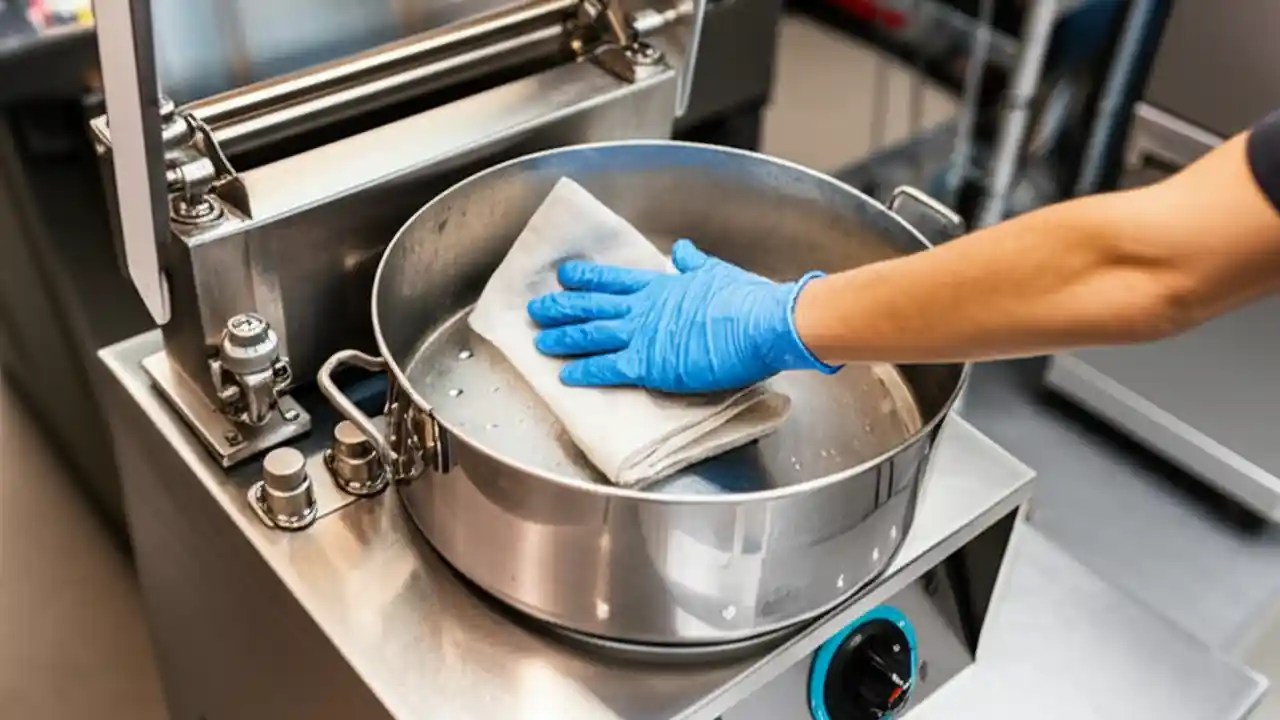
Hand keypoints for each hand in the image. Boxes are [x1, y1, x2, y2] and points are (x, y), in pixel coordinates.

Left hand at [527, 239, 836, 392]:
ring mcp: (645, 335)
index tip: (566, 275)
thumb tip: (682, 250)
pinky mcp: (650, 363)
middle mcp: (646, 308)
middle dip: (563, 307)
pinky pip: (608, 368)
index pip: (617, 281)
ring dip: (564, 337)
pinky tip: (565, 376)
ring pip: (593, 335)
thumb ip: (695, 264)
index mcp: (664, 287)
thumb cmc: (749, 301)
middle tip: (536, 309)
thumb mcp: (718, 273)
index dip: (589, 279)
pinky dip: (585, 371)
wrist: (762, 323)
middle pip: (595, 306)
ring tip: (539, 340)